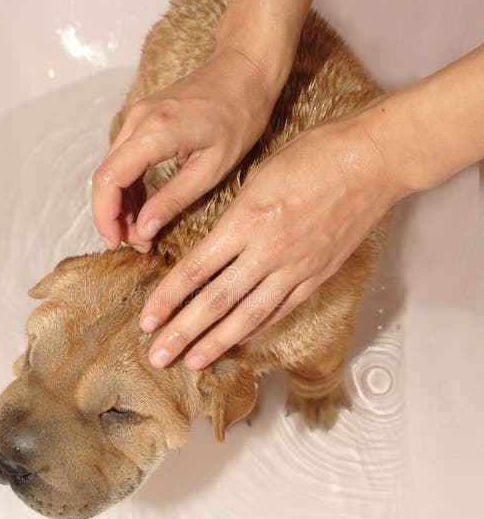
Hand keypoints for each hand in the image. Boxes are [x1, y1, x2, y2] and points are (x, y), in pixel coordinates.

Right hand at [92, 46, 280, 251]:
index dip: (106, 217)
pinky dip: (127, 185)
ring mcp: (138, 116)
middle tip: (135, 244)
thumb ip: (174, 200)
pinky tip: (143, 207)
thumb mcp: (213, 168)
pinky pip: (124, 157)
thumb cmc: (240, 115)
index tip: (116, 243)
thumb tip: (143, 230)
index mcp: (155, 132)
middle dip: (112, 216)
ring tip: (141, 233)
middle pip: (104, 176)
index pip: (109, 180)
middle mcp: (138, 120)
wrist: (245, 70)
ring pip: (111, 168)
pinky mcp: (144, 118)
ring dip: (119, 203)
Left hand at [138, 108, 399, 368]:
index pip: (195, 270)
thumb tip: (211, 246)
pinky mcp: (318, 275)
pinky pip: (280, 309)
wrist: (373, 161)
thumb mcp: (258, 175)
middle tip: (157, 357)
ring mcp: (296, 267)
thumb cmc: (315, 155)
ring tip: (192, 363)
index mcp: (246, 220)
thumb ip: (233, 216)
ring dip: (216, 342)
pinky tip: (236, 341)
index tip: (146, 320)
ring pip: (248, 315)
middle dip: (183, 333)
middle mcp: (268, 251)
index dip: (167, 299)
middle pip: (216, 302)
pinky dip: (255, 328)